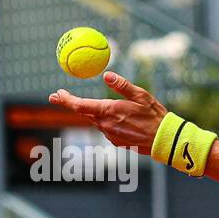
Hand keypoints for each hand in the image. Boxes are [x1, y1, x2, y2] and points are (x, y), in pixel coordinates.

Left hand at [49, 72, 167, 152]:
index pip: (79, 105)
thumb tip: (106, 75)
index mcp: (108, 111)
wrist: (164, 140)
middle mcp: (105, 125)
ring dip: (96, 113)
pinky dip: (109, 122)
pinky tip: (123, 120)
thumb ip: (122, 85)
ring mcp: (110, 135)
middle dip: (73, 104)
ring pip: (97, 121)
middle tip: (61, 95)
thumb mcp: (141, 95)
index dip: (65, 100)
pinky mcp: (116, 142)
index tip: (54, 94)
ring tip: (107, 107)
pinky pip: (107, 129)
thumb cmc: (154, 116)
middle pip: (85, 113)